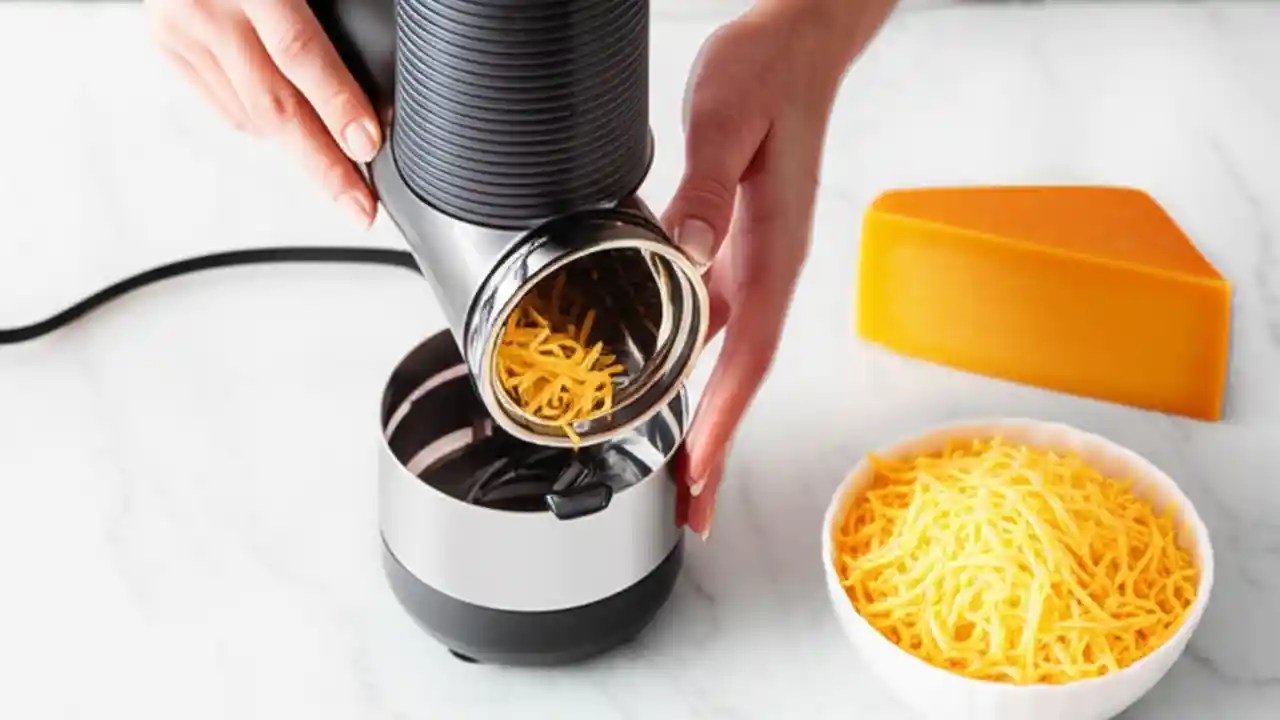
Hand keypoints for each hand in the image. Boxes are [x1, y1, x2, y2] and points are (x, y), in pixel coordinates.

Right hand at [147, 0, 380, 226]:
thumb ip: (323, 15)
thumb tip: (372, 85)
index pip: (298, 53)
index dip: (337, 103)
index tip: (368, 144)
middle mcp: (207, 7)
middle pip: (273, 103)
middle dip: (322, 163)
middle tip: (359, 204)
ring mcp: (179, 29)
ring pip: (251, 114)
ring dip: (300, 150)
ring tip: (340, 179)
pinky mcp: (164, 46)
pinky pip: (226, 107)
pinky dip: (265, 125)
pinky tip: (293, 133)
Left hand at [664, 0, 895, 536]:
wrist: (800, 43)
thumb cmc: (771, 72)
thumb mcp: (726, 119)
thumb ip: (705, 187)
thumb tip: (688, 252)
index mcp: (773, 247)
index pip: (749, 354)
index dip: (722, 420)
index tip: (699, 474)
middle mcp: (770, 266)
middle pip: (741, 375)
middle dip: (714, 443)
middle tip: (689, 507)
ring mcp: (756, 260)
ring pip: (728, 357)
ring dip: (703, 414)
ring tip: (675, 468)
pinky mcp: (739, 246)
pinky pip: (715, 322)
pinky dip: (692, 364)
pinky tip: (666, 383)